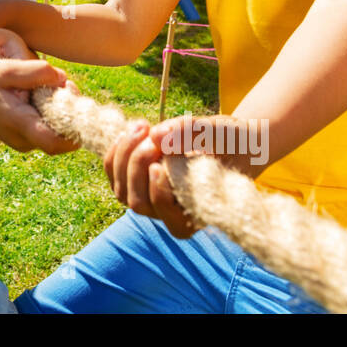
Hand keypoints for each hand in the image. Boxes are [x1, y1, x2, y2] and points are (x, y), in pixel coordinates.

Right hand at [0, 58, 77, 154]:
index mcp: (19, 124)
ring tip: (52, 87)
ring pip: (58, 134)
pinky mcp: (25, 139)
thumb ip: (36, 72)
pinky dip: (53, 115)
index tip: (75, 102)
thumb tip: (63, 78)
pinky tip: (43, 96)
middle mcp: (24, 140)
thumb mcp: (7, 69)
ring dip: (63, 113)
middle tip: (66, 85)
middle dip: (72, 114)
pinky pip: (49, 131)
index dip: (75, 129)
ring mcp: (24, 142)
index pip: (55, 142)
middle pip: (63, 138)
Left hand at [104, 114, 253, 237]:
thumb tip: (158, 135)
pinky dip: (117, 151)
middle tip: (152, 134)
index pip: (172, 220)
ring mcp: (151, 200)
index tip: (159, 164)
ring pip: (121, 191)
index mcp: (199, 213)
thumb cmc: (232, 141)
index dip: (160, 194)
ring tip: (144, 126)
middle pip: (139, 203)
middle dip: (138, 166)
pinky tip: (135, 129)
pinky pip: (114, 174)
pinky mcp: (136, 183)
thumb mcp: (221, 133)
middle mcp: (171, 214)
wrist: (228, 140)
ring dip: (125, 155)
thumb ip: (193, 132)